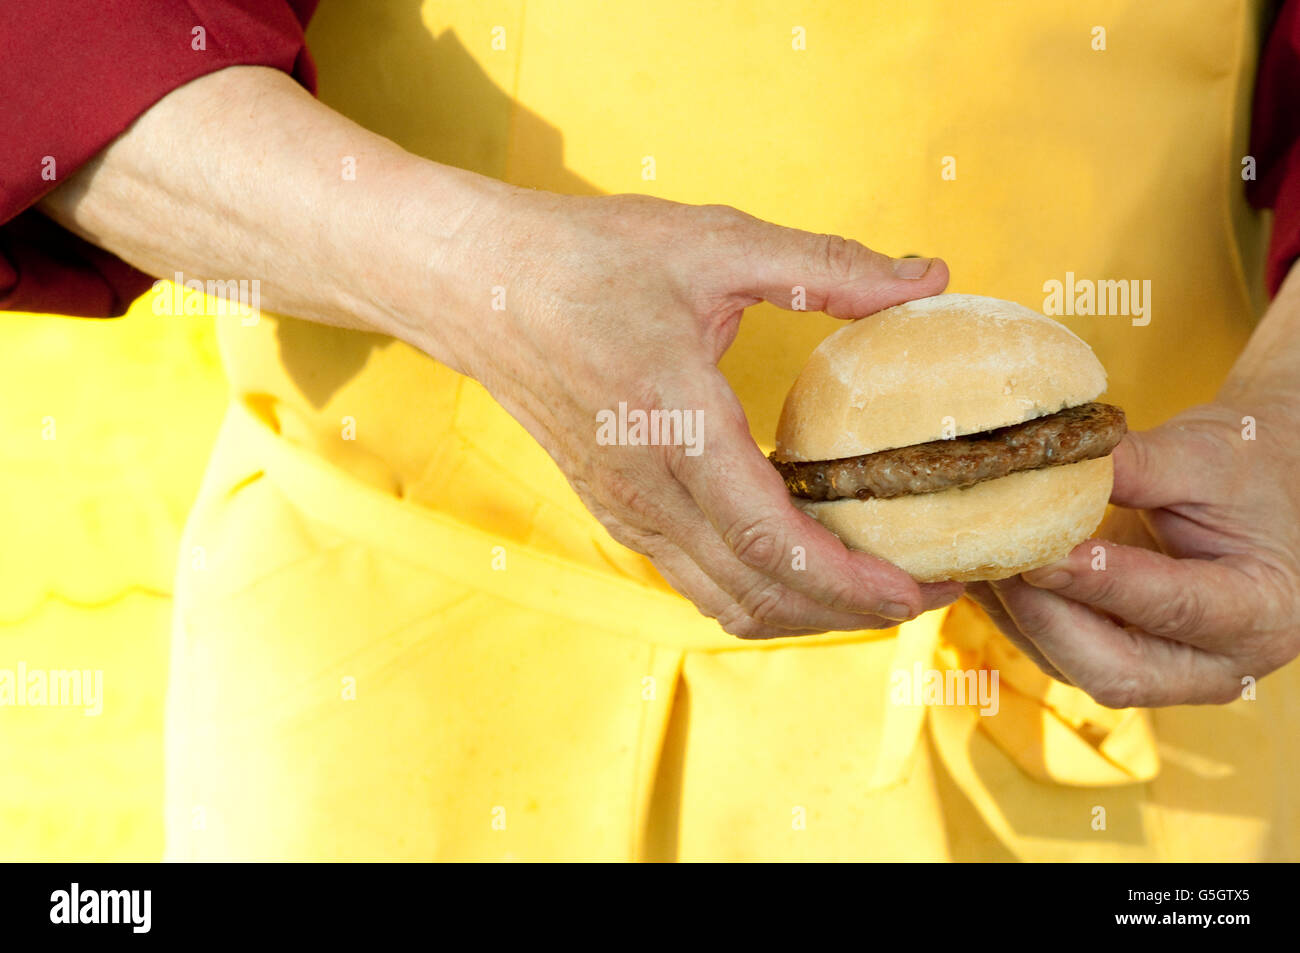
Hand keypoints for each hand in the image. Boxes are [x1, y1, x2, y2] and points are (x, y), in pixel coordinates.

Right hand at [444, 191, 963, 636]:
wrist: (480, 288)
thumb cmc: (589, 260)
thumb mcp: (713, 243)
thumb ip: (825, 267)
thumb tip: (927, 277)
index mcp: (674, 423)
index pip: (771, 539)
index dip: (851, 578)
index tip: (920, 584)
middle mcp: (646, 489)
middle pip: (758, 592)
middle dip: (849, 610)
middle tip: (924, 588)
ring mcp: (625, 510)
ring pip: (726, 600)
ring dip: (806, 610)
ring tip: (873, 583)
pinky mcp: (615, 512)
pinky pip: (697, 579)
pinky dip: (761, 589)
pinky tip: (801, 556)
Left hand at [967, 401, 1299, 706]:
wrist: (1255, 489)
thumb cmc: (1239, 470)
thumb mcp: (1202, 455)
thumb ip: (1134, 464)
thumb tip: (1046, 463)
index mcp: (1261, 614)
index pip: (1174, 608)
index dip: (1103, 584)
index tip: (1043, 555)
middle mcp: (1215, 666)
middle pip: (1114, 669)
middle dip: (1045, 615)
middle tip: (994, 560)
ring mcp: (1162, 676)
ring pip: (1073, 667)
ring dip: (1017, 616)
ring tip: (971, 561)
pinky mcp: (1115, 663)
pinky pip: (1053, 653)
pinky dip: (1012, 614)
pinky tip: (980, 570)